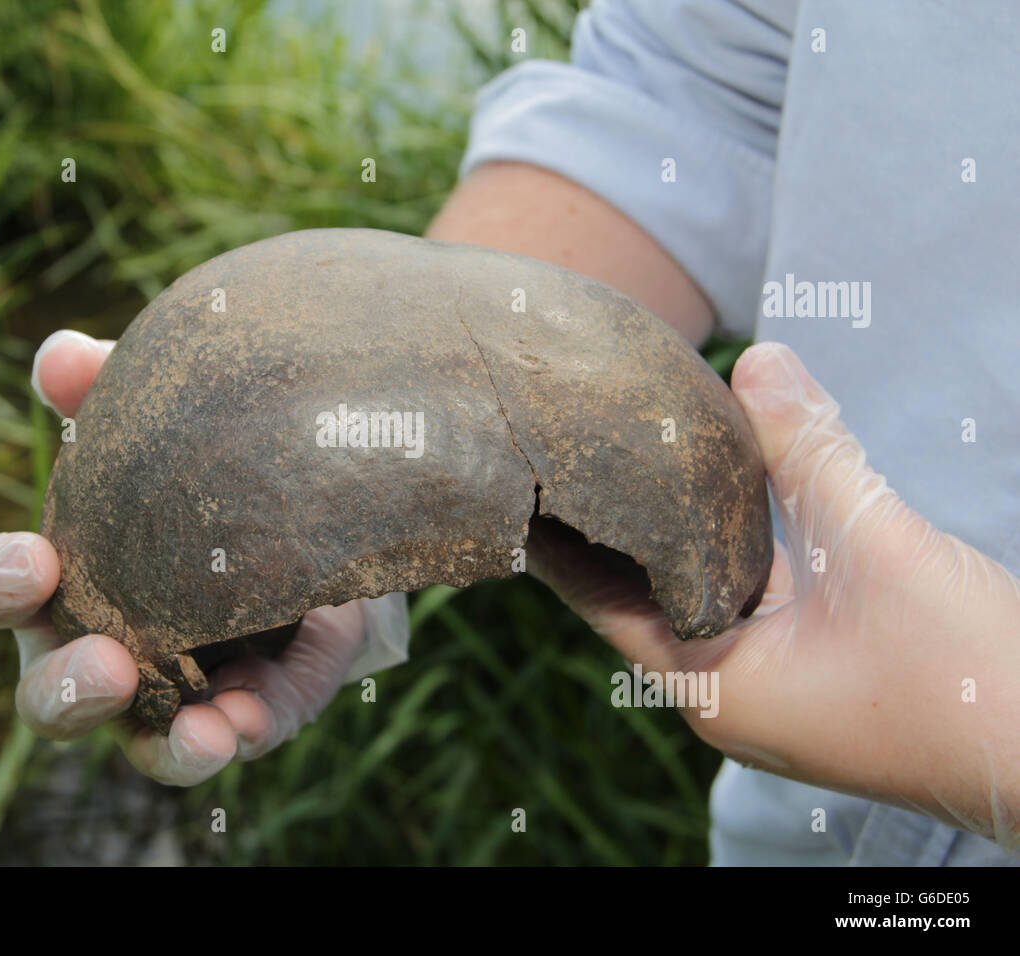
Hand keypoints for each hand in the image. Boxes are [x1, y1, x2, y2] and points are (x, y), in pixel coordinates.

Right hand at [0, 331, 369, 784]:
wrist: (313, 486)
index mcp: (63, 574)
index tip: (32, 562)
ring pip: (145, 741)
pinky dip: (244, 732)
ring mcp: (180, 686)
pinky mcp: (257, 701)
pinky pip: (244, 733)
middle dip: (67, 689)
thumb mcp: (161, 412)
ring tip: (200, 732)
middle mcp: (104, 644)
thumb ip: (108, 385)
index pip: (2, 589)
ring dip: (163, 745)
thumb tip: (62, 356)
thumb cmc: (203, 455)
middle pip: (51, 694)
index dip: (1, 582)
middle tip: (106, 667)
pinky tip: (251, 720)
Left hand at [528, 342, 1019, 846]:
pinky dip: (740, 545)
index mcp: (712, 687)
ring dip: (682, 530)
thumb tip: (757, 359)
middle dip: (618, 525)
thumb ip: (811, 453)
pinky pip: (759, 598)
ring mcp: (778, 687)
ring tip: (632, 459)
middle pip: (647, 594)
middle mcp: (730, 693)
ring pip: (706, 592)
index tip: (524, 480)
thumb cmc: (966, 678)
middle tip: (571, 451)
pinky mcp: (823, 670)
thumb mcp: (875, 545)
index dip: (565, 538)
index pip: (603, 600)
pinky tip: (728, 493)